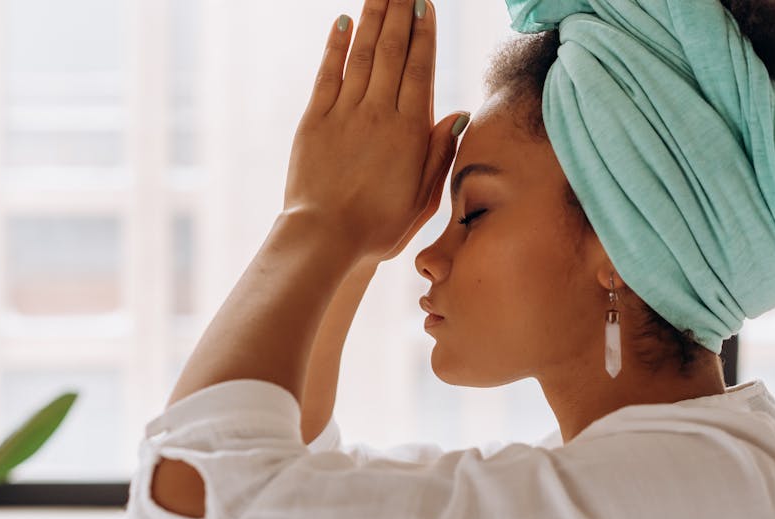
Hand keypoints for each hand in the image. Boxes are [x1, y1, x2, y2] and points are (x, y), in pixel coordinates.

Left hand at [283, 0, 467, 262]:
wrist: (325, 239)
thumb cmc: (378, 227)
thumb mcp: (423, 198)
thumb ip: (440, 153)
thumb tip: (460, 114)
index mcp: (409, 132)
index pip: (420, 69)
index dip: (424, 33)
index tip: (426, 5)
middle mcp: (378, 114)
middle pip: (393, 52)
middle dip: (400, 13)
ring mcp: (345, 114)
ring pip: (363, 55)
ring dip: (373, 18)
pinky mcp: (315, 121)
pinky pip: (328, 74)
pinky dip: (336, 45)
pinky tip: (343, 22)